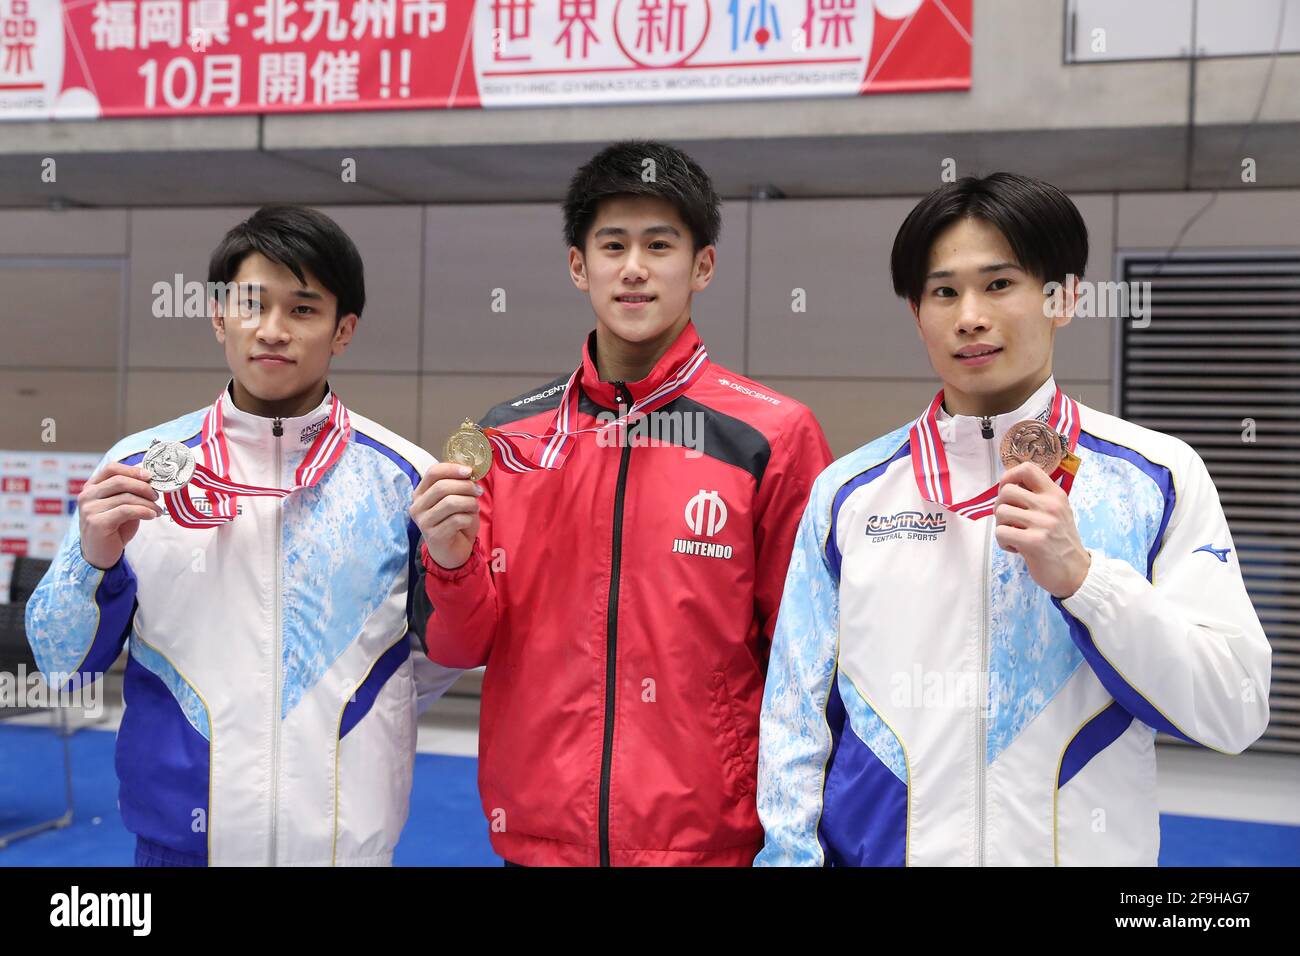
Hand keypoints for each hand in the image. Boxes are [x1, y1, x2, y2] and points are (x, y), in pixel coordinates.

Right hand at [78, 462, 164, 570]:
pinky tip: (152, 516)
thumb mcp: (122, 505)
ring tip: (157, 510)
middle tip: (157, 497)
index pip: (111, 468)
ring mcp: (90, 509)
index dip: (132, 470)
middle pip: (120, 481)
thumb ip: (129, 492)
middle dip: (144, 487)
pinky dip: (143, 511)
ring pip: (126, 497)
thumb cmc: (114, 528)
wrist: (101, 554)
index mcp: (92, 487)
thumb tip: (150, 477)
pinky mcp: (97, 522)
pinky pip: (126, 510)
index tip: (150, 476)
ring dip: (148, 503)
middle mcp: (87, 495)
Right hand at [410, 462, 482, 570]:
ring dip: (469, 502)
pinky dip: (469, 518)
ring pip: (451, 502)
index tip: (469, 471)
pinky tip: (469, 521)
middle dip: (465, 486)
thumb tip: (469, 471)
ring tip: (474, 507)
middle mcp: (417, 507)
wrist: (452, 552)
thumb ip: (457, 485)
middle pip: (442, 487)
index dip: (452, 468)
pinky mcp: (434, 536)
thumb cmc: (454, 522)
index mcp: (420, 493)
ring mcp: (424, 522)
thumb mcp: (455, 499)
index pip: (433, 473)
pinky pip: (457, 519)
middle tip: (478, 491)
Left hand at [993, 461, 1090, 598]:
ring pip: (1001, 512)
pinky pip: (1001, 532)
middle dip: (1000, 506)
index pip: (1027, 468)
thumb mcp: (1056, 512)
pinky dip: (1003, 542)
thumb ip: (1036, 498)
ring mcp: (1042, 523)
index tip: (1006, 490)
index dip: (1009, 476)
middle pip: (1006, 491)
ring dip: (1001, 526)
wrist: (1076, 572)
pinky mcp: (1034, 542)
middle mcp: (1050, 505)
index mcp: (1055, 494)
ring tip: (1015, 536)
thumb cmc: (1060, 542)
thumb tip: (1006, 486)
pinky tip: (1016, 548)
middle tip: (1010, 521)